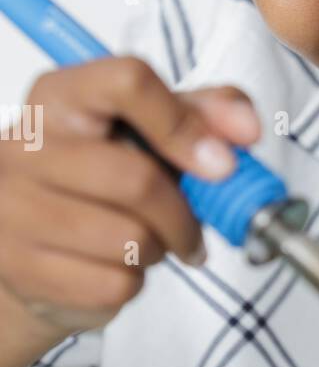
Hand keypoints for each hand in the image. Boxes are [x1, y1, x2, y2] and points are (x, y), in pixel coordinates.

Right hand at [0, 58, 259, 341]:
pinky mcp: (23, 269)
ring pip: (131, 239)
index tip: (223, 163)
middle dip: (183, 215)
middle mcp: (25, 147)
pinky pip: (114, 284)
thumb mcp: (147, 132)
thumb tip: (247, 128)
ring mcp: (15, 210)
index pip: (127, 82)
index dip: (185, 125)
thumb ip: (201, 114)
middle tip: (192, 229)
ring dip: (159, 249)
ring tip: (144, 243)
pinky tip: (115, 267)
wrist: (29, 250)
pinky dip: (132, 282)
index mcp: (60, 97)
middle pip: (139, 179)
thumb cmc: (98, 183)